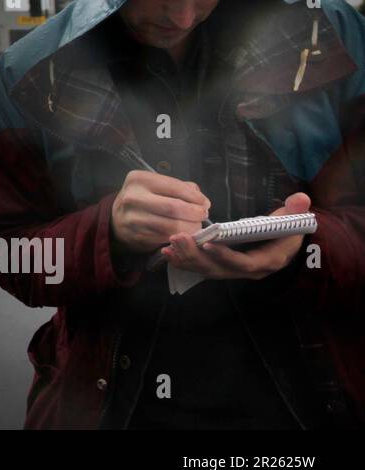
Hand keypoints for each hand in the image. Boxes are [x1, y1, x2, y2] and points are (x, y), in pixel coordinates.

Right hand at [111, 170, 210, 253]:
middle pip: (175, 208)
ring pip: (172, 227)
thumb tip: (202, 201)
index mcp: (140, 179)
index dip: (196, 197)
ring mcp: (133, 218)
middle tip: (202, 216)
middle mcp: (133, 197)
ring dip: (190, 229)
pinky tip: (183, 234)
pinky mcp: (137, 236)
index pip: (176, 187)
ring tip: (195, 226)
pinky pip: (166, 238)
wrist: (117, 219)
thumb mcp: (157, 186)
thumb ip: (181, 188)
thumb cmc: (143, 199)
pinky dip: (179, 238)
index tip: (205, 204)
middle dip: (195, 214)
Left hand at [162, 192, 311, 279]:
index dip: (227, 256)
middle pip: (219, 269)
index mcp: (267, 261)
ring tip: (169, 245)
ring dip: (186, 258)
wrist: (283, 245)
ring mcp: (232, 270)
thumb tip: (301, 198)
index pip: (244, 263)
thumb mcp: (292, 222)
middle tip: (178, 239)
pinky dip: (184, 261)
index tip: (209, 244)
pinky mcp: (221, 267)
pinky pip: (201, 267)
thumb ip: (295, 211)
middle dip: (196, 256)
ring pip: (206, 269)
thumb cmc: (285, 232)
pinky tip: (167, 252)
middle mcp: (247, 271)